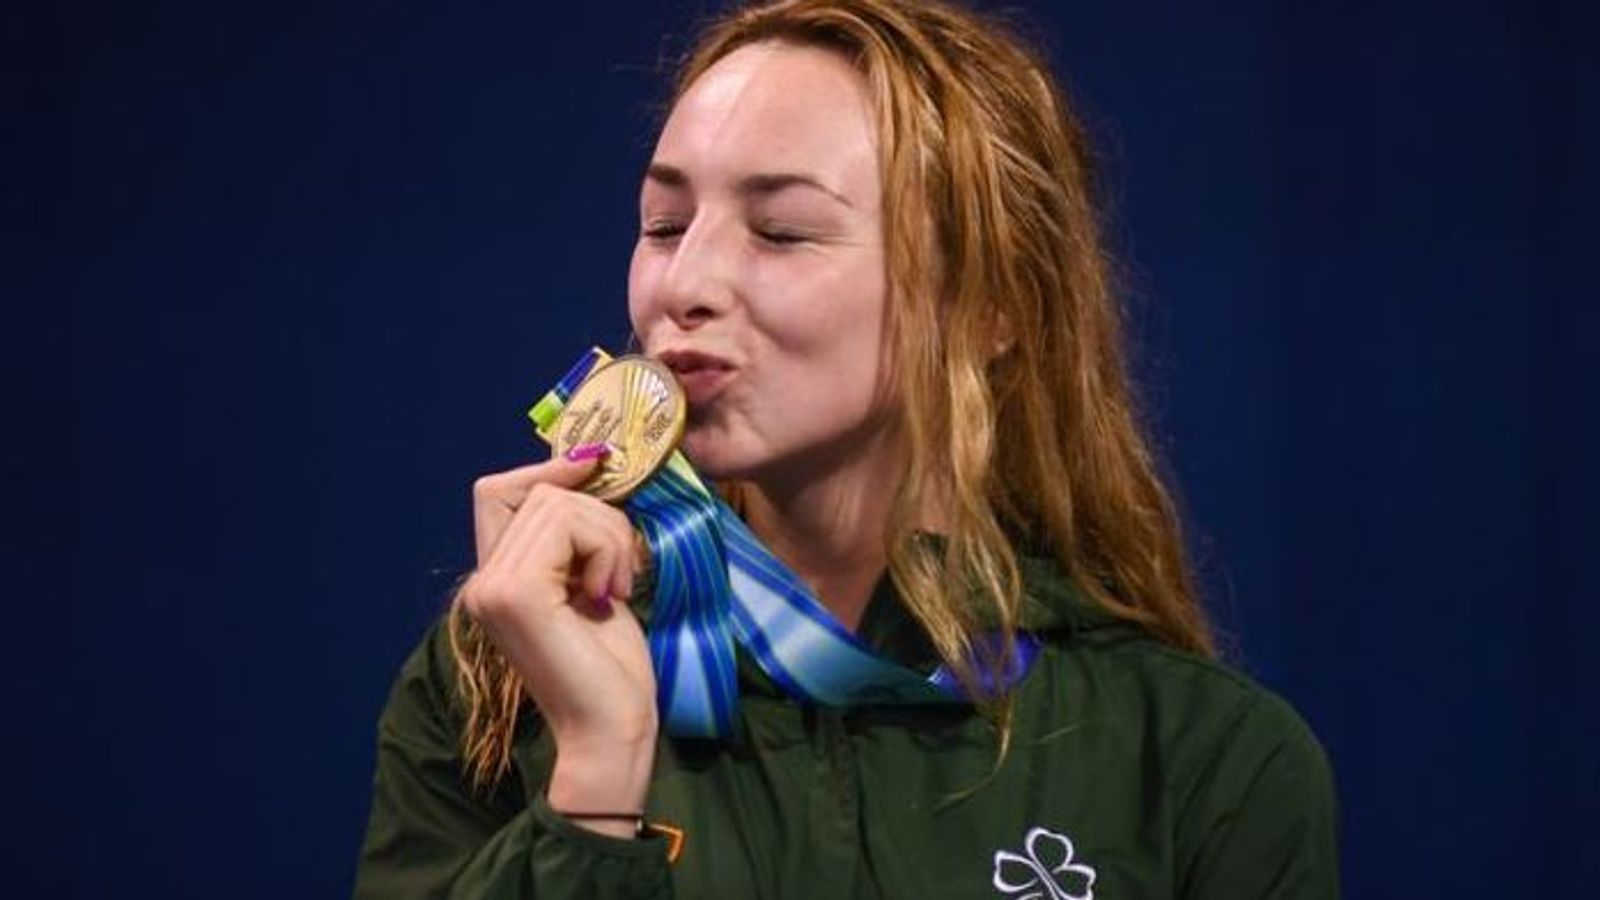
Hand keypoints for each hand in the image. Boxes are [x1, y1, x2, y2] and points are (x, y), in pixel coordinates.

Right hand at [458, 446, 656, 834]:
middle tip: (617, 575)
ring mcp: (491, 586)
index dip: (546, 469)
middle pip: (541, 491)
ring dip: (607, 537)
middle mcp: (481, 581)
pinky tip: (604, 597)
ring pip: (558, 504)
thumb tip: (589, 464)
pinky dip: (604, 550)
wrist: (610, 730)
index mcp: (494, 579)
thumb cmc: (610, 667)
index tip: (596, 467)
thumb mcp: (592, 582)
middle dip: (600, 518)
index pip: (496, 491)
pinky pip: (569, 526)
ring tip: (612, 590)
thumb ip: (576, 535)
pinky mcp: (514, 592)